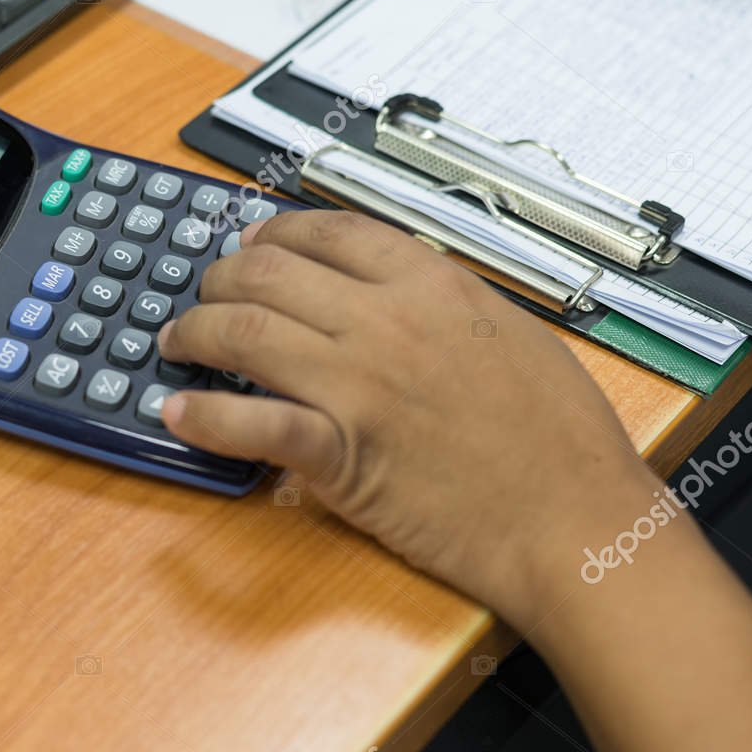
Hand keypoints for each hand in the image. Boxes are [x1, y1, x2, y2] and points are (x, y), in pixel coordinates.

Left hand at [156, 211, 662, 628]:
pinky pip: (251, 425)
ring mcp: (359, 386)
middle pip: (270, 272)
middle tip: (204, 293)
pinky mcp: (342, 455)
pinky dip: (203, 418)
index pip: (329, 232)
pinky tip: (177, 414)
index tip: (250, 241)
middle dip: (221, 277)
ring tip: (176, 341)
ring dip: (196, 332)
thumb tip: (402, 291)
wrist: (575, 520)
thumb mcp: (514, 334)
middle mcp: (386, 322)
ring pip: (245, 332)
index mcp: (433, 285)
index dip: (274, 232)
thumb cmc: (562, 441)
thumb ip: (447, 304)